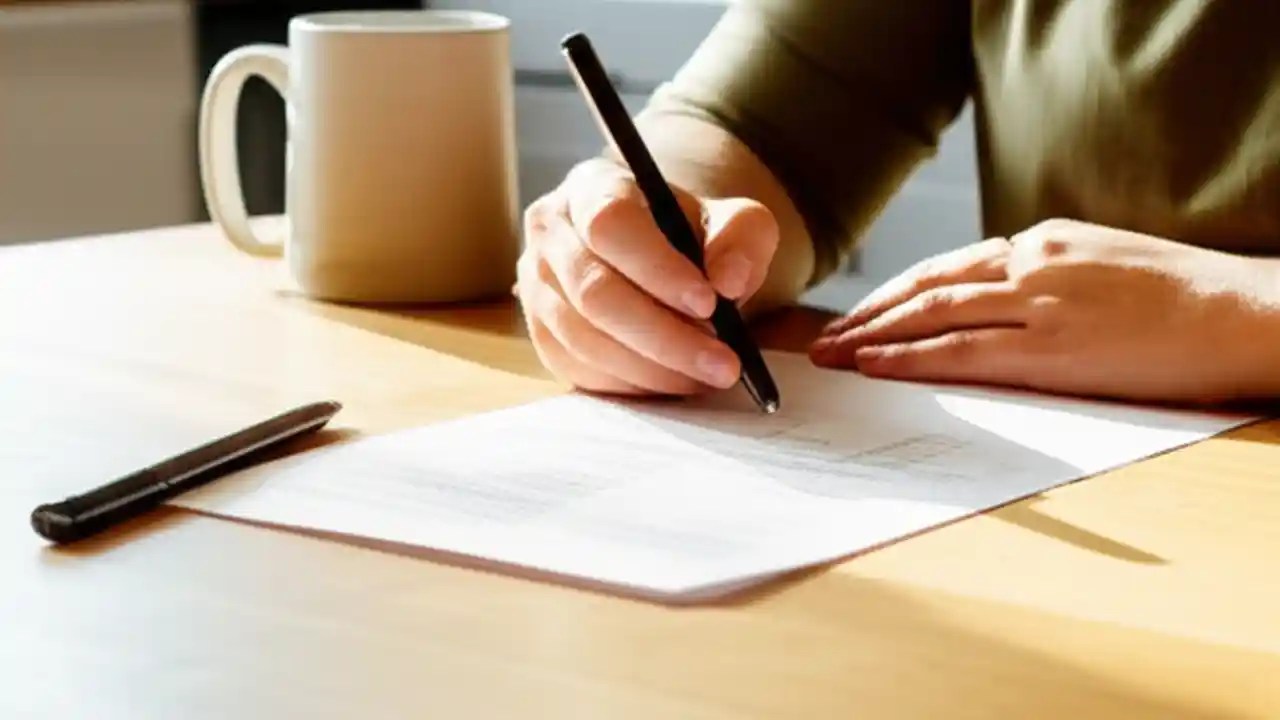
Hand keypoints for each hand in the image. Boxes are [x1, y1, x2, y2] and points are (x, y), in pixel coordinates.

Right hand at [516, 158, 778, 395]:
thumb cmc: (693, 235)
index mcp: (591, 188)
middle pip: (593, 292)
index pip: (610, 224)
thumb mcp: (734, 222)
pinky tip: (674, 381)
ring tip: (708, 374)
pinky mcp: (542, 335)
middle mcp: (550, 233)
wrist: (660, 258)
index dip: (656, 268)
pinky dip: (633, 385)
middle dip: (664, 336)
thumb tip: (728, 281)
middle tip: (723, 364)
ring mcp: (536, 288)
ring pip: (586, 340)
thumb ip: (742, 240)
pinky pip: (581, 370)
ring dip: (654, 368)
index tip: (709, 303)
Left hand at [809, 219, 1279, 403]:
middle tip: (823, 338)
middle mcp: (1030, 263)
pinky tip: (874, 364)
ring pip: (932, 314)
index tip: (863, 313)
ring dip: (872, 335)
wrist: (1239, 310)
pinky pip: (960, 350)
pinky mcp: (1049, 347)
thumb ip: (1049, 274)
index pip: (950, 267)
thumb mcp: (1104, 263)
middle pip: (927, 286)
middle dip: (868, 314)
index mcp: (1043, 242)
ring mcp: (1037, 303)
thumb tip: (1004, 296)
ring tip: (830, 355)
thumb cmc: (1183, 296)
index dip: (897, 293)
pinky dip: (909, 357)